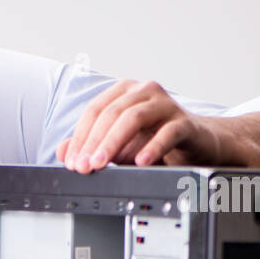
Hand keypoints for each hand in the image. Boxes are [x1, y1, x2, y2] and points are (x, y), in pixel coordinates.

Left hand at [56, 79, 223, 172]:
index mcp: (124, 92)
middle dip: (92, 142)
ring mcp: (165, 104)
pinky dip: (152, 148)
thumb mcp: (116, 144)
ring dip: (113, 143)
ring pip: (133, 118)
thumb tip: (62, 152)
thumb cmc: (154, 139)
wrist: (197, 143)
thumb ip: (89, 145)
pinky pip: (167, 133)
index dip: (79, 137)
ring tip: (101, 164)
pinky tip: (141, 162)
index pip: (94, 111)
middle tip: (83, 166)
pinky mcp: (185, 122)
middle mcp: (144, 91)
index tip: (71, 162)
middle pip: (111, 113)